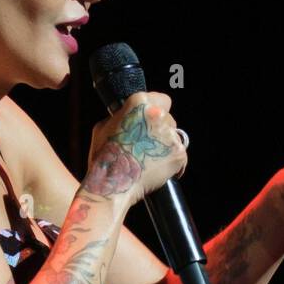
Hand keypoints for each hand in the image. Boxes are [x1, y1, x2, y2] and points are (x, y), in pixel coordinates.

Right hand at [85, 92, 187, 207]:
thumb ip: (121, 116)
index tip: (151, 121)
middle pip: (169, 119)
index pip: (162, 99)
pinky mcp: (179, 154)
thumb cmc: (104, 157)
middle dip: (160, 130)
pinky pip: (180, 155)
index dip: (156, 111)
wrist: (113, 185)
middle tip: (147, 145)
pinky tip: (157, 168)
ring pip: (175, 137)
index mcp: (139, 102)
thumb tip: (129, 116)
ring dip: (166, 146)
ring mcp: (170, 135)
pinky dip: (172, 162)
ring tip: (150, 159)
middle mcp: (158, 115)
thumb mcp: (104, 126)